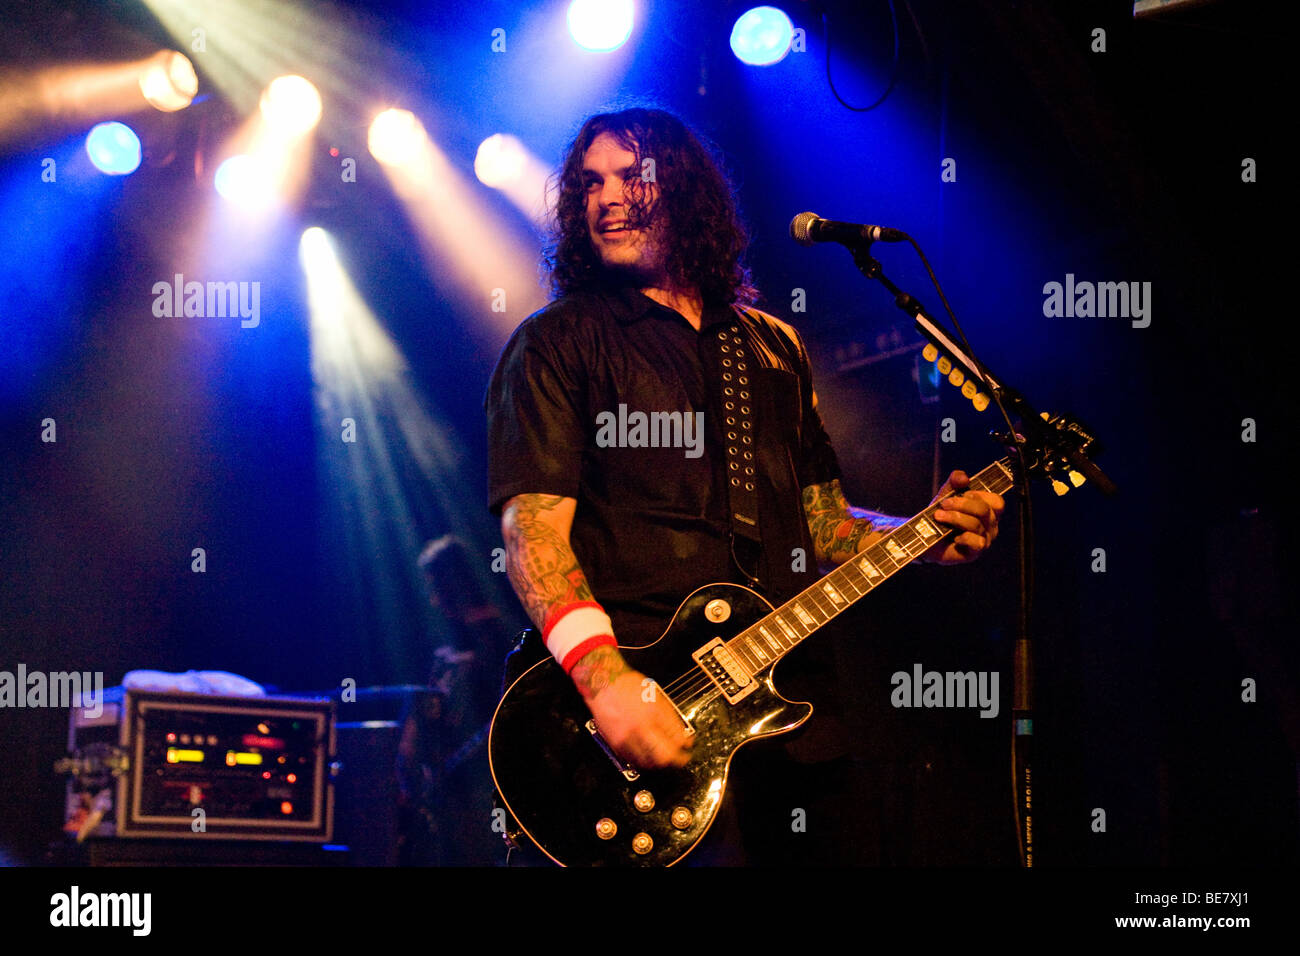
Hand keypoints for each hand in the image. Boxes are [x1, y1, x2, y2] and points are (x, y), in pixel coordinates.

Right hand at [576, 654, 692, 768]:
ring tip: (665, 760)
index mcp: (654, 712)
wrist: (602, 683)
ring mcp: (628, 736)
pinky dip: (644, 762)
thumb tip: (680, 731)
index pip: (677, 736)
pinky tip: (648, 758)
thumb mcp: (655, 693)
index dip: (686, 743)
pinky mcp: (616, 743)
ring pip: (650, 762)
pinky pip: (634, 760)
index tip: (688, 744)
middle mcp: (642, 726)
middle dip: (677, 760)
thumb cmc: (627, 684)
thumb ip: (667, 713)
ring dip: (661, 763)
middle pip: (666, 755)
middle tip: (681, 759)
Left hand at [921, 469, 1003, 564]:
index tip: (962, 494)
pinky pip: (977, 543)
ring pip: (976, 525)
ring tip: (939, 516)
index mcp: (988, 510)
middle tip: (944, 504)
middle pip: (984, 510)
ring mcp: (984, 540)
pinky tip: (953, 536)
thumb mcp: (946, 494)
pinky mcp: (975, 553)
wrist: (925, 536)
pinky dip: (964, 537)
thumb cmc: (941, 514)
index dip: (979, 495)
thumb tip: (964, 477)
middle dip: (962, 504)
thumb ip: (955, 482)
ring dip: (955, 518)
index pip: (997, 502)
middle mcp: (990, 525)